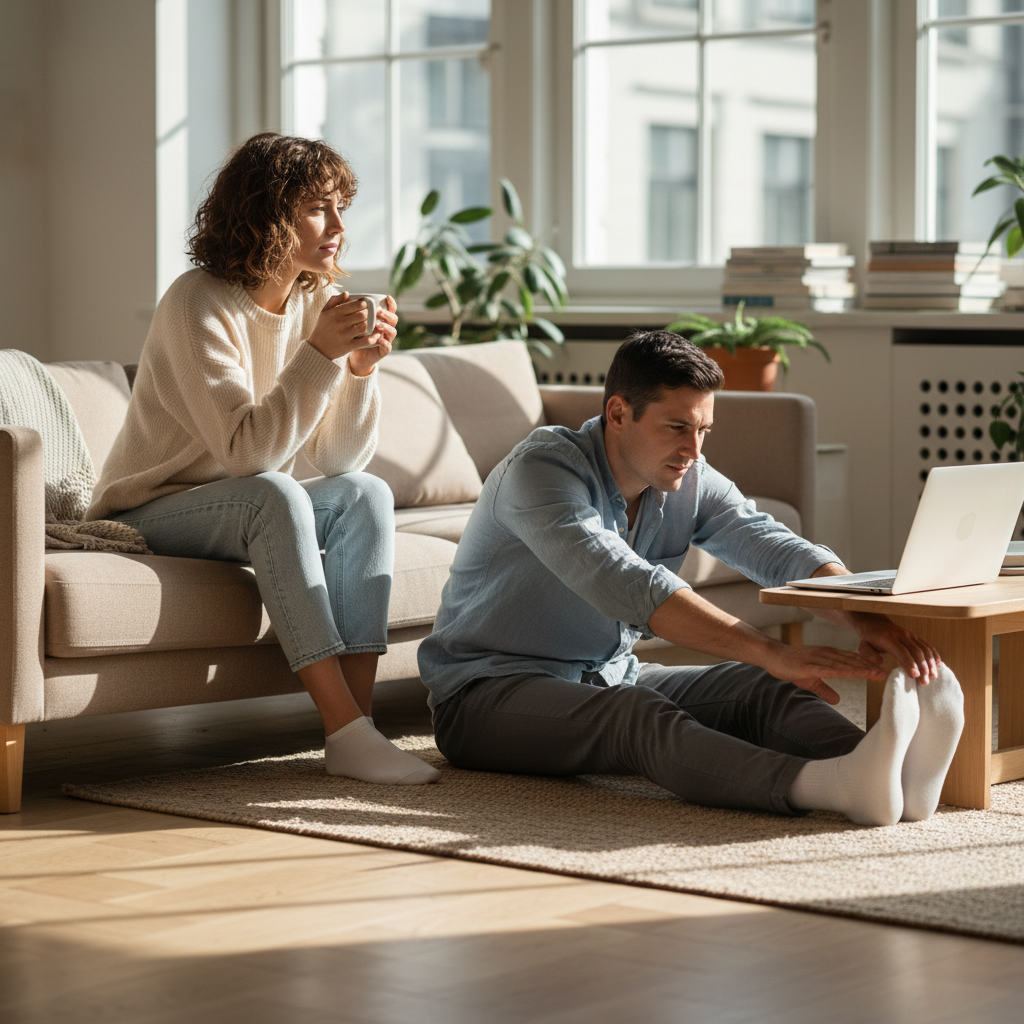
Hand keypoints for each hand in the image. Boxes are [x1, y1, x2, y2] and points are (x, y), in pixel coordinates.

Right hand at [307, 293, 394, 368]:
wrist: (318, 348)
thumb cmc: (323, 327)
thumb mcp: (325, 312)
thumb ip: (334, 300)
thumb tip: (347, 293)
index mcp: (336, 313)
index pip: (356, 305)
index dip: (363, 304)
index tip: (363, 306)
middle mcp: (341, 323)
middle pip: (363, 315)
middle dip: (367, 314)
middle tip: (367, 315)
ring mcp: (345, 335)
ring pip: (364, 326)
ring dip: (369, 325)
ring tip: (368, 324)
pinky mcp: (349, 346)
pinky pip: (365, 341)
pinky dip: (373, 338)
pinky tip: (376, 336)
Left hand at [347, 295, 396, 376]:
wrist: (356, 355)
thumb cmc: (354, 336)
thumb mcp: (352, 322)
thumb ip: (351, 309)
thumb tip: (346, 294)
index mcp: (381, 320)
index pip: (390, 310)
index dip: (391, 304)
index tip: (387, 297)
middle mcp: (386, 329)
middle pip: (393, 319)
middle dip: (388, 314)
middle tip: (378, 311)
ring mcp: (386, 339)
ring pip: (393, 331)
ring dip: (386, 327)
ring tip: (378, 325)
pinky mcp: (383, 350)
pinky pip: (388, 346)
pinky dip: (384, 342)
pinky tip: (378, 339)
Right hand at [761, 641, 888, 704]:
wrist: (773, 656)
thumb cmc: (791, 666)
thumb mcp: (811, 680)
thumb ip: (825, 690)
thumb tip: (837, 701)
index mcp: (828, 656)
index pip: (851, 661)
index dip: (866, 666)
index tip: (881, 673)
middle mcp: (826, 654)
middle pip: (851, 661)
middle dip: (869, 668)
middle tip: (885, 674)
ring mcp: (817, 658)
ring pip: (842, 664)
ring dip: (859, 669)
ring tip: (875, 674)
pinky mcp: (808, 665)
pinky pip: (827, 669)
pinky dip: (840, 670)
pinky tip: (851, 673)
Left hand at [849, 613, 942, 682]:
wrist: (875, 623)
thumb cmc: (869, 638)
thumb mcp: (862, 646)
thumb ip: (868, 654)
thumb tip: (880, 662)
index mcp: (888, 638)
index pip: (901, 651)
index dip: (909, 663)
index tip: (915, 675)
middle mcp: (901, 635)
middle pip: (916, 652)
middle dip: (922, 667)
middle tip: (925, 682)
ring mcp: (910, 635)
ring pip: (924, 649)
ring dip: (930, 663)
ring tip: (933, 677)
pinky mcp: (915, 637)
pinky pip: (927, 645)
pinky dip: (934, 655)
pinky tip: (938, 665)